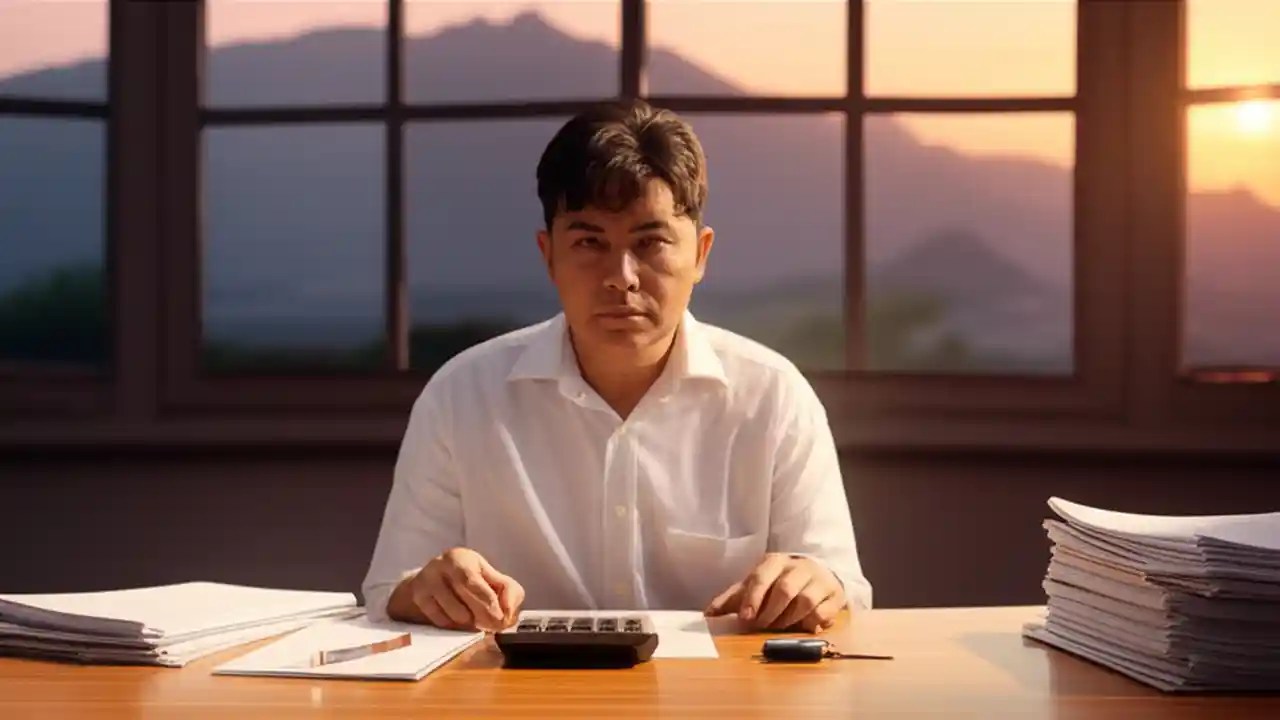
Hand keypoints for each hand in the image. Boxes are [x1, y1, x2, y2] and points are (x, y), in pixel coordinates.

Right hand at [399, 548, 524, 631]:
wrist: (431, 581)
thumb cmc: (468, 579)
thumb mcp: (491, 578)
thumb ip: (508, 591)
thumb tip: (509, 612)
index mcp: (461, 558)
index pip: (473, 580)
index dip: (488, 601)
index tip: (501, 618)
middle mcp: (440, 565)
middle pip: (464, 594)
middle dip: (483, 614)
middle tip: (494, 626)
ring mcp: (426, 582)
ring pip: (454, 613)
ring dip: (470, 623)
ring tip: (475, 620)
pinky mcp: (418, 599)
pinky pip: (442, 622)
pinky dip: (455, 626)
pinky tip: (459, 621)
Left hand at [703, 554, 844, 632]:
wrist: (818, 573)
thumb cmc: (780, 581)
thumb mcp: (756, 585)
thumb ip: (733, 598)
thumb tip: (708, 614)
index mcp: (776, 561)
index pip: (762, 575)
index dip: (753, 598)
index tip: (745, 617)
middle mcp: (799, 566)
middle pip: (785, 589)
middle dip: (771, 612)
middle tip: (761, 626)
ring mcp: (820, 579)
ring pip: (806, 601)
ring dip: (789, 620)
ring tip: (780, 626)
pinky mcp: (835, 595)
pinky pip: (824, 612)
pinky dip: (811, 623)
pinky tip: (802, 626)